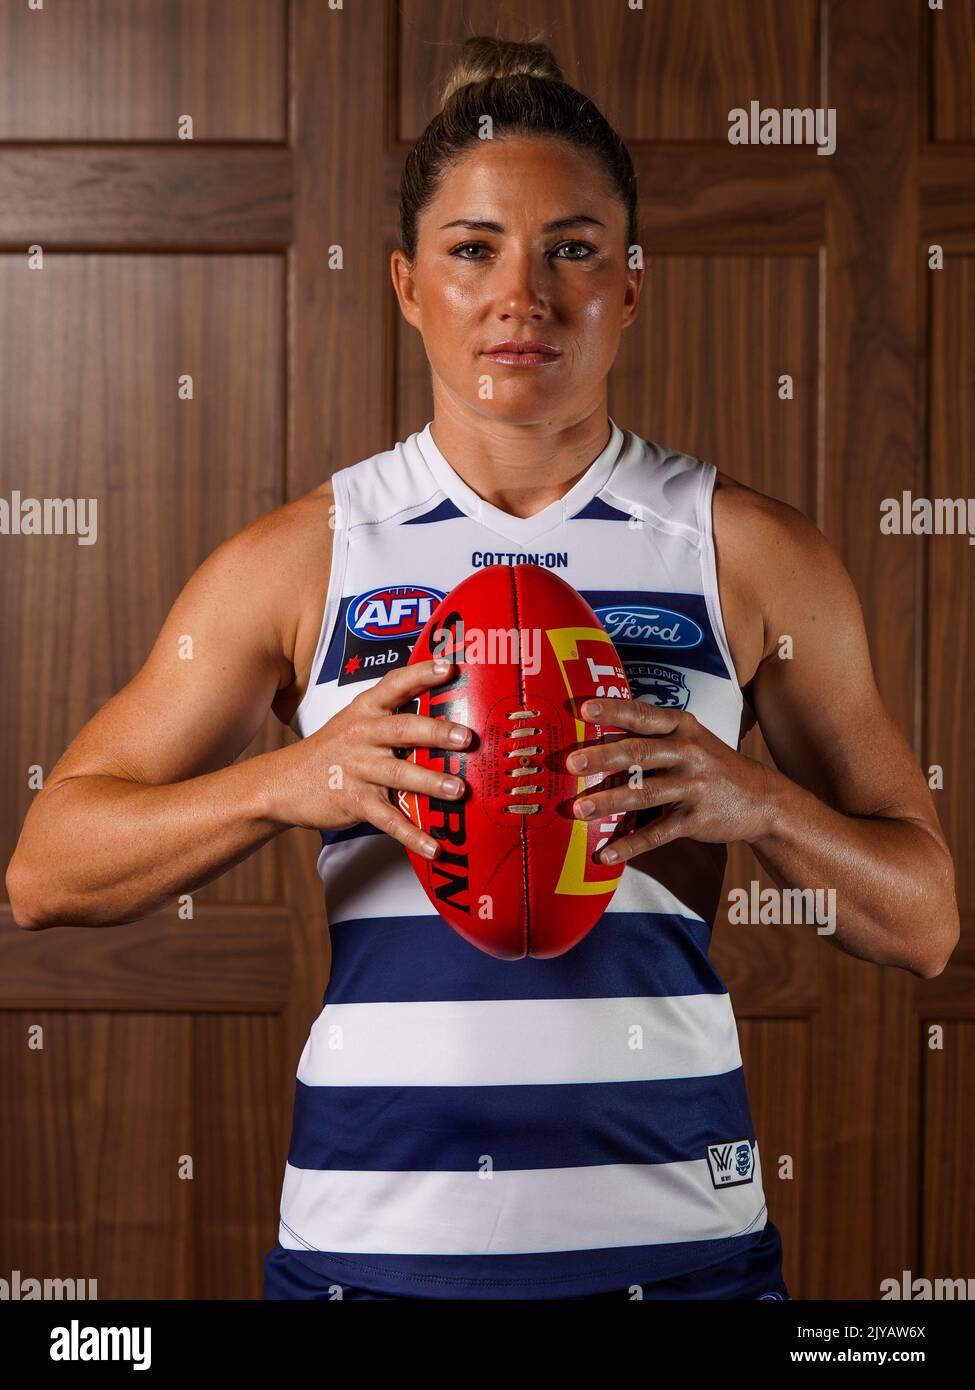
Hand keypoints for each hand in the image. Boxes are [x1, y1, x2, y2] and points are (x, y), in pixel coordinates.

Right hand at [269, 658, 470, 857]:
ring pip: (399, 774)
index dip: (422, 674)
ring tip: (459, 790)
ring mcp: (358, 769)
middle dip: (437, 733)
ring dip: (431, 783)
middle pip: (403, 729)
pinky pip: (388, 819)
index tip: (449, 667)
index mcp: (365, 711)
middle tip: (466, 738)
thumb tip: (443, 713)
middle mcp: (363, 735)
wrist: (282, 783)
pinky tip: (434, 847)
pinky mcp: (354, 801)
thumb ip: (391, 715)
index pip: (395, 685)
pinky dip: (412, 835)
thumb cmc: (331, 751)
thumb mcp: (354, 722)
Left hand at [566, 697, 771, 863]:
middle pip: (639, 753)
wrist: (763, 799)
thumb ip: (652, 736)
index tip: (584, 708)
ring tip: (578, 810)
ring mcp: (694, 787)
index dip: (614, 711)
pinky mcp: (696, 819)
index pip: (643, 715)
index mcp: (682, 728)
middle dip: (603, 757)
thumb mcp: (691, 739)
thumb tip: (598, 737)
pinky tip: (606, 854)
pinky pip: (658, 833)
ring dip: (609, 802)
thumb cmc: (711, 764)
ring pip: (644, 794)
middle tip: (571, 763)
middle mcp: (688, 753)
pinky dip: (631, 845)